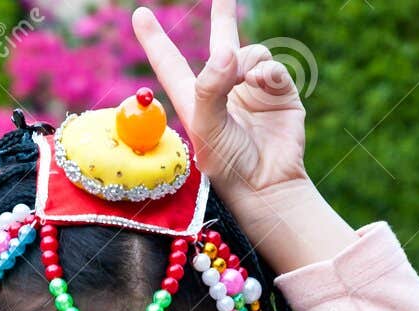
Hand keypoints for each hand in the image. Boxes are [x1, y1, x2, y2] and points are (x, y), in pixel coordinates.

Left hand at [131, 0, 309, 211]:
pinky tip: (259, 84)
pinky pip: (269, 64)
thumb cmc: (228, 166)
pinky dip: (264, 71)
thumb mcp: (206, 130)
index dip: (155, 40)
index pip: (171, 64)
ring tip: (243, 82)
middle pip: (221, 42)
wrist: (267, 185)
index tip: (140, 15)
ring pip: (247, 52)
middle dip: (223, 14)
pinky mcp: (278, 93)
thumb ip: (209, 88)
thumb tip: (224, 52)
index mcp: (195, 101)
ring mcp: (252, 90)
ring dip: (242, 62)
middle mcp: (224, 91)